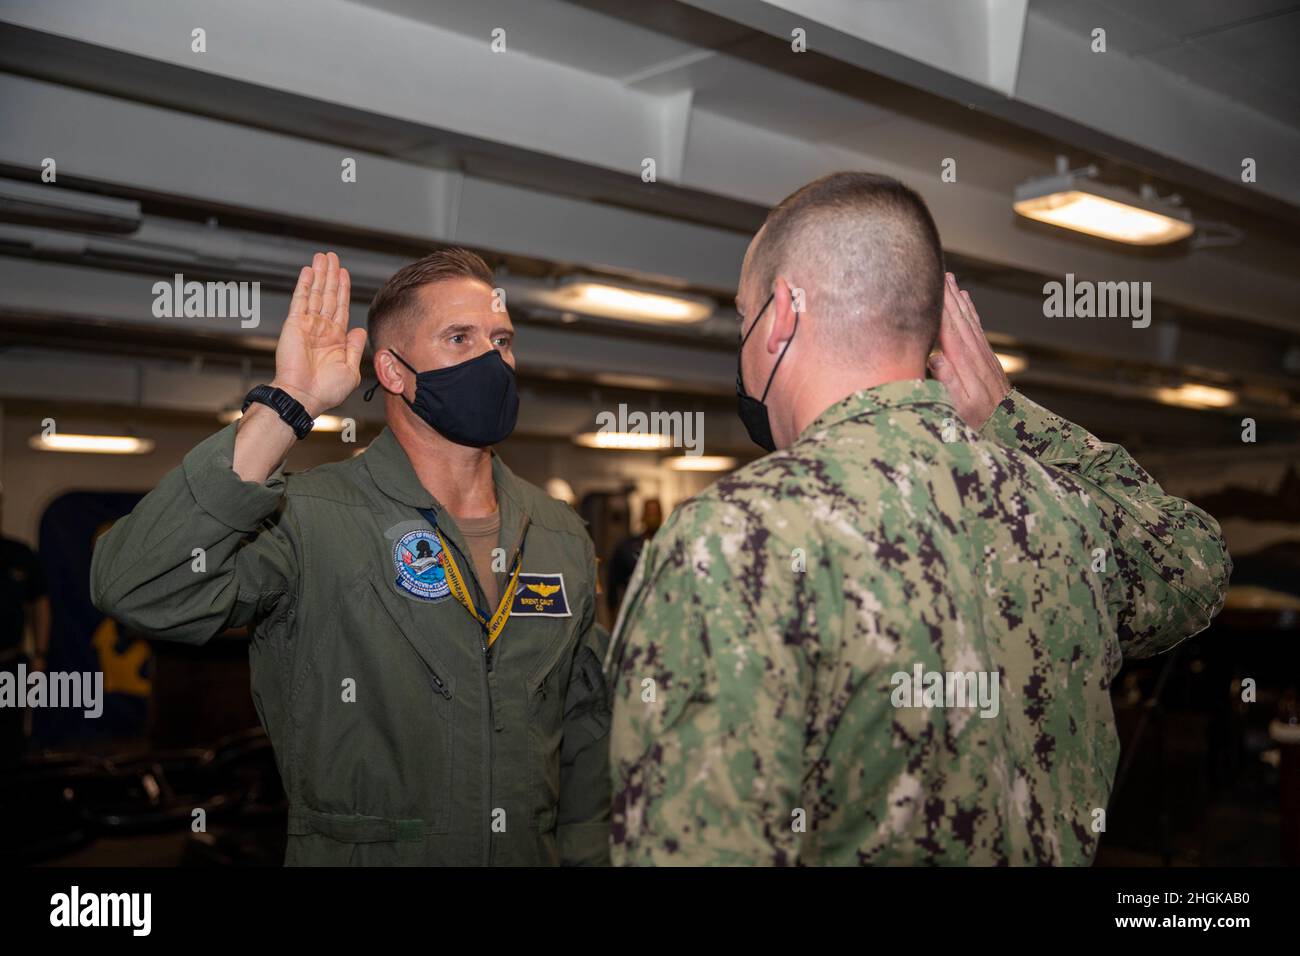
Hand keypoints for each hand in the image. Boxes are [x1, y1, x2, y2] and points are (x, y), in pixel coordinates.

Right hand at [270, 252, 366, 417]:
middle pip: (329, 295)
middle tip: (332, 257)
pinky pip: (300, 300)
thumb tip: (360, 330)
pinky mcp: (294, 325)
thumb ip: (355, 348)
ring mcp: (307, 325)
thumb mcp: (350, 369)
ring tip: (322, 257)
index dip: (343, 289)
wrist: (303, 396)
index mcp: (336, 339)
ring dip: (319, 274)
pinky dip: (304, 285)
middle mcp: (321, 329)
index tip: (344, 273)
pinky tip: (308, 271)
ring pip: (316, 293)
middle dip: (330, 275)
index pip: (341, 307)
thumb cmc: (326, 390)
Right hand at [928, 272, 1009, 430]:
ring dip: (958, 298)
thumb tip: (936, 357)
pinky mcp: (987, 358)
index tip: (931, 286)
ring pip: (968, 319)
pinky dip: (970, 311)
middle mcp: (976, 355)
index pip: (949, 329)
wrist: (1013, 429)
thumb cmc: (981, 423)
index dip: (940, 307)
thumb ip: (949, 383)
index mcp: (966, 365)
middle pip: (959, 319)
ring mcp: (983, 355)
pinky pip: (976, 327)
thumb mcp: (960, 409)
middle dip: (948, 295)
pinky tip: (966, 301)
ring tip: (950, 279)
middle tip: (939, 271)